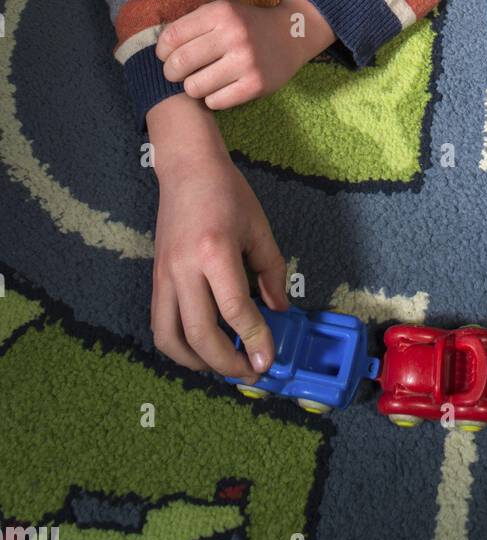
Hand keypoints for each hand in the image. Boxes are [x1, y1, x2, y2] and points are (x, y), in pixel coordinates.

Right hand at [150, 136, 291, 380]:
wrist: (187, 169)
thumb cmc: (226, 193)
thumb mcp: (259, 228)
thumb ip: (272, 272)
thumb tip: (279, 311)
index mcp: (215, 252)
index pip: (234, 310)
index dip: (254, 340)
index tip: (267, 359)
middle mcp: (184, 268)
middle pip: (199, 333)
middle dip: (225, 362)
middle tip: (248, 370)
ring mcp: (164, 276)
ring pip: (169, 338)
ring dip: (196, 362)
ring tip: (222, 365)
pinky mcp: (155, 279)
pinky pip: (160, 324)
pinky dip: (178, 345)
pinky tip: (200, 348)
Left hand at [155, 0, 325, 110]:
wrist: (292, 35)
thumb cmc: (249, 25)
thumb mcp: (224, 12)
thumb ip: (194, 25)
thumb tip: (159, 51)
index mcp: (220, 13)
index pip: (172, 37)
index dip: (162, 52)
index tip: (167, 56)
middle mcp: (233, 35)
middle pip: (179, 64)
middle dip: (172, 73)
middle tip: (179, 73)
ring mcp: (246, 61)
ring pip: (194, 87)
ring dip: (193, 87)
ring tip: (203, 81)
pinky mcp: (255, 85)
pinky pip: (215, 102)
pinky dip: (212, 99)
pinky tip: (220, 89)